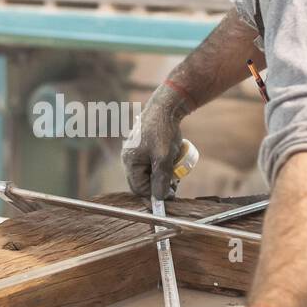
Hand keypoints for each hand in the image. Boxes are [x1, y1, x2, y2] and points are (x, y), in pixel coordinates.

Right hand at [122, 81, 188, 199]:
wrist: (166, 108)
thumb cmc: (163, 131)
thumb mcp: (164, 158)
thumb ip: (161, 179)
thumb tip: (159, 198)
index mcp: (130, 162)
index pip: (139, 188)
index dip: (154, 195)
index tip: (170, 196)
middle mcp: (130, 159)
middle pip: (143, 182)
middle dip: (159, 184)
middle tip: (175, 183)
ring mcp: (137, 153)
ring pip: (149, 173)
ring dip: (163, 175)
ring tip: (176, 169)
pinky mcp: (145, 148)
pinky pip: (152, 164)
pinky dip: (163, 166)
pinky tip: (173, 160)